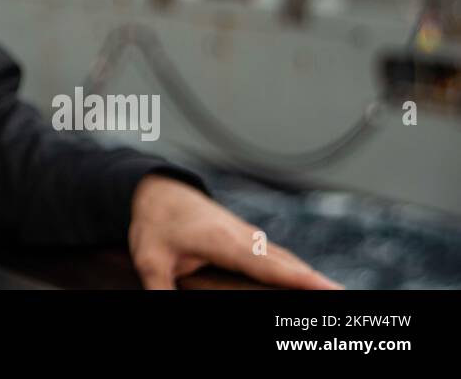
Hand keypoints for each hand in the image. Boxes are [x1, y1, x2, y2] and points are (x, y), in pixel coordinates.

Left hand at [127, 173, 341, 289]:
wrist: (156, 189)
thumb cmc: (153, 223)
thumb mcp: (148, 259)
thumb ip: (160, 288)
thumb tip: (166, 308)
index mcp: (223, 240)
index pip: (268, 264)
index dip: (299, 278)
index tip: (330, 289)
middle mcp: (244, 236)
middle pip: (289, 263)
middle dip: (319, 283)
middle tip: (349, 300)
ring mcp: (249, 237)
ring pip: (289, 260)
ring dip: (315, 278)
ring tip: (341, 296)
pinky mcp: (250, 240)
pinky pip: (281, 258)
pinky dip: (301, 272)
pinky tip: (313, 286)